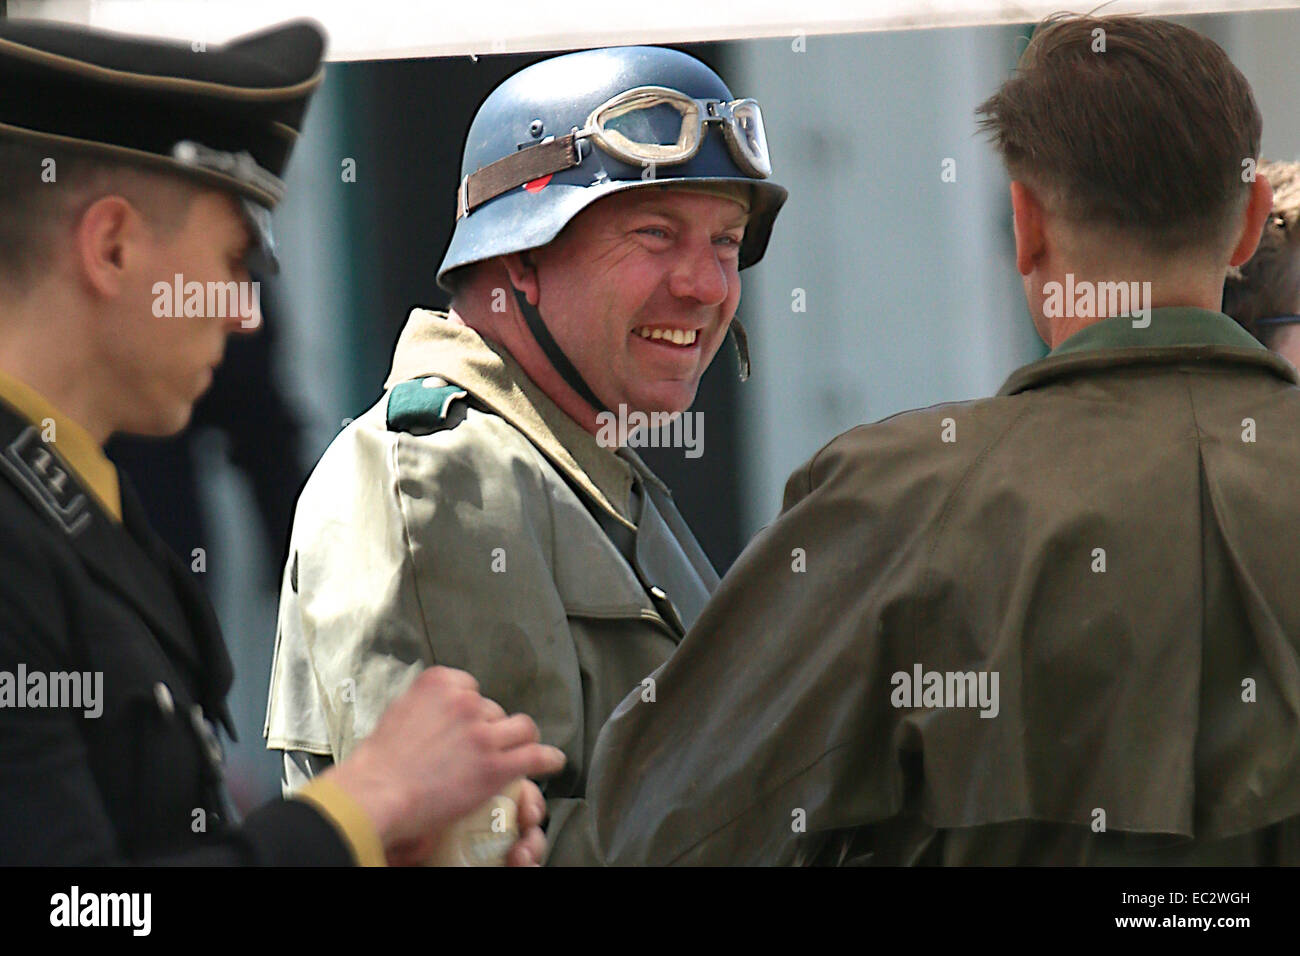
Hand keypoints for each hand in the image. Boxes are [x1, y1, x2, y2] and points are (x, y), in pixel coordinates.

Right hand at [323, 666, 564, 859]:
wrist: (375, 794)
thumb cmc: (376, 765)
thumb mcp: (397, 714)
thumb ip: (422, 709)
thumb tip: (431, 719)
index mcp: (438, 683)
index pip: (470, 687)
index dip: (471, 708)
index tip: (468, 722)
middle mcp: (465, 701)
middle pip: (493, 709)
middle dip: (491, 727)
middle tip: (482, 748)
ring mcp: (482, 732)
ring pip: (521, 728)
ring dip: (519, 740)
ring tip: (519, 751)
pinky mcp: (495, 765)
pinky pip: (535, 756)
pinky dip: (548, 759)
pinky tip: (553, 762)